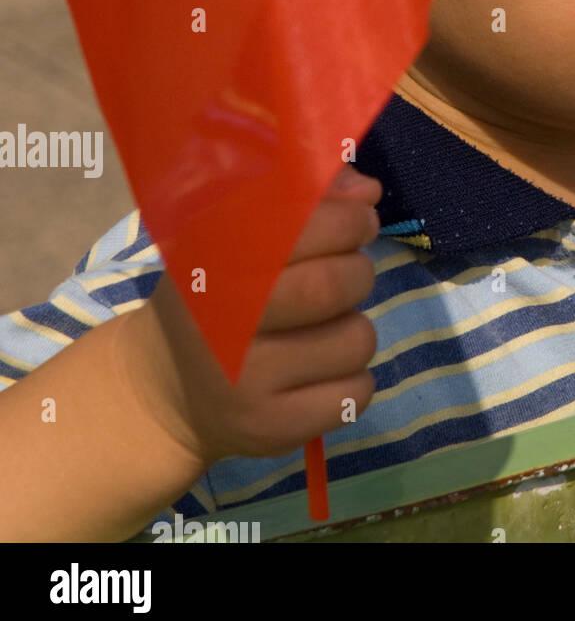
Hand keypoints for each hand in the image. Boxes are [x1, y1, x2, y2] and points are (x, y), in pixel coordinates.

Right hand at [124, 164, 382, 467]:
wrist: (162, 391)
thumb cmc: (215, 297)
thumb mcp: (235, 238)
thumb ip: (302, 203)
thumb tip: (366, 191)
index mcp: (212, 264)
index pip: (300, 226)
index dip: (347, 219)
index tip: (359, 219)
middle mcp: (222, 324)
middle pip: (334, 285)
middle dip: (358, 271)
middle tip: (349, 272)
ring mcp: (246, 384)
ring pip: (356, 339)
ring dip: (354, 328)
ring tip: (321, 329)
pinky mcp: (270, 430)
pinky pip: (355, 395)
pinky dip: (353, 379)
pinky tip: (319, 372)